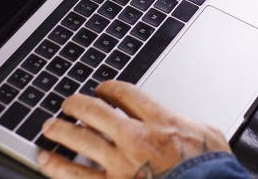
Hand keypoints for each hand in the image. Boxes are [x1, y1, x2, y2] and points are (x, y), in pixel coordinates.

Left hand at [38, 81, 230, 177]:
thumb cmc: (211, 169)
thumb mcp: (208, 135)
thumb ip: (187, 123)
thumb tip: (181, 120)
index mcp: (160, 121)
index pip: (126, 94)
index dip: (109, 88)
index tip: (102, 89)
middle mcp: (135, 138)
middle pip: (95, 110)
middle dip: (77, 104)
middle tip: (68, 103)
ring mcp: (120, 165)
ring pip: (79, 139)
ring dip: (60, 130)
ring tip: (50, 126)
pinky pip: (73, 175)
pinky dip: (55, 166)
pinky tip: (45, 160)